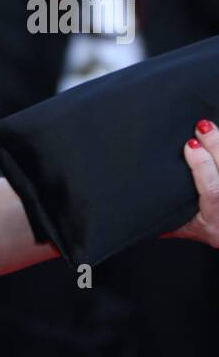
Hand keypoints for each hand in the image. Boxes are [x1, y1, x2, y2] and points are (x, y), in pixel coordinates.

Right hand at [165, 120, 218, 247]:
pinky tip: (217, 131)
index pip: (213, 191)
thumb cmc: (211, 230)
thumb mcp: (188, 230)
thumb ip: (167, 224)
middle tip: (202, 127)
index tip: (190, 146)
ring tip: (208, 126)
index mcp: (213, 217)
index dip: (202, 167)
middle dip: (215, 145)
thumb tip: (145, 219)